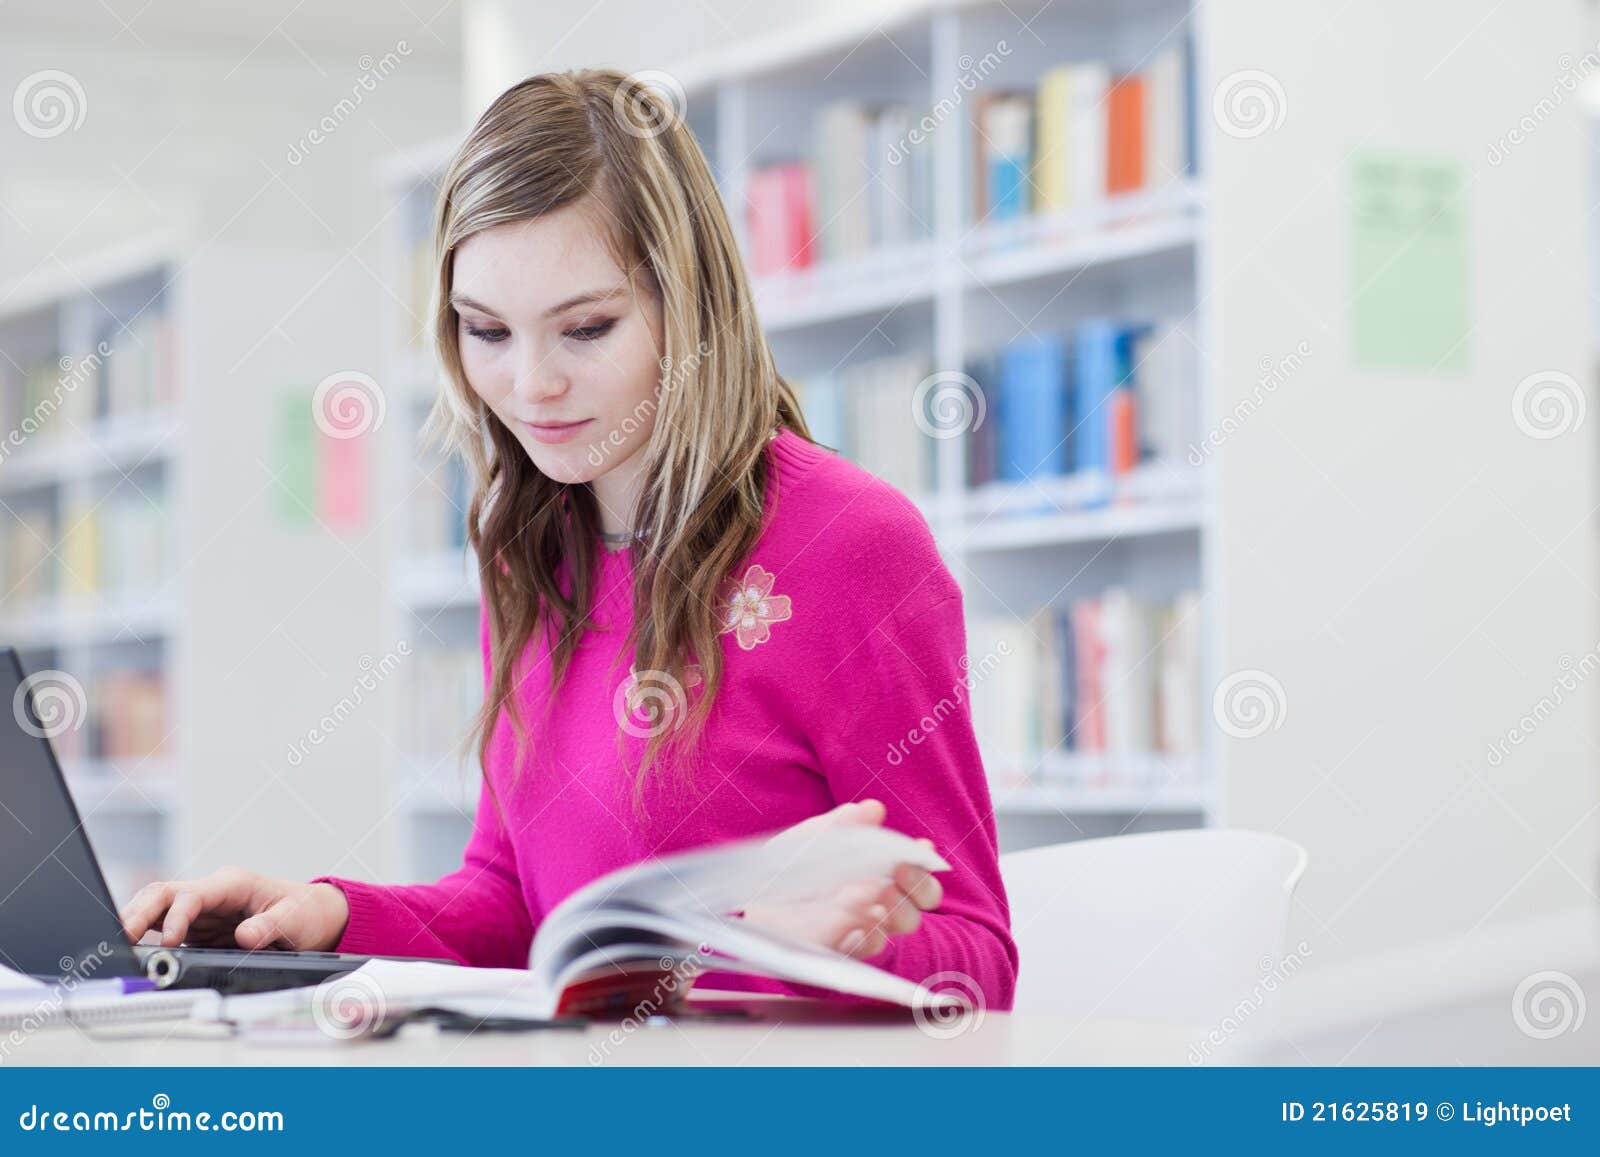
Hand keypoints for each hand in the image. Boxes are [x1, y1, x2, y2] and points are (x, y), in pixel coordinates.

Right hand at [118, 867, 349, 952]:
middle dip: (138, 913)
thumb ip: (271, 926)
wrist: (311, 916)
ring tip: (114, 944)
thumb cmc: (304, 913)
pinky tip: (129, 948)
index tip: (169, 941)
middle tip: (119, 939)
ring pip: (156, 906)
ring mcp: (202, 909)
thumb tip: (245, 936)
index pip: (192, 894)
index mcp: (233, 884)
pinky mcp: (198, 926)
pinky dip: (144, 933)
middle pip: (163, 893)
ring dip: (134, 921)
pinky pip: (163, 924)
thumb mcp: (296, 920)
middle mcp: (212, 892)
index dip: (176, 916)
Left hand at [740, 798, 943, 959]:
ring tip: (873, 897)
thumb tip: (873, 808)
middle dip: (919, 886)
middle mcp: (876, 901)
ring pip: (901, 926)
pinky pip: (866, 950)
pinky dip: (868, 938)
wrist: (753, 898)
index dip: (925, 862)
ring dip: (896, 910)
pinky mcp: (839, 948)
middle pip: (920, 902)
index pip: (918, 871)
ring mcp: (860, 926)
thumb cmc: (790, 866)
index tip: (921, 849)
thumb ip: (842, 823)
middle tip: (898, 873)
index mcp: (877, 872)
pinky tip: (854, 926)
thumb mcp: (811, 837)